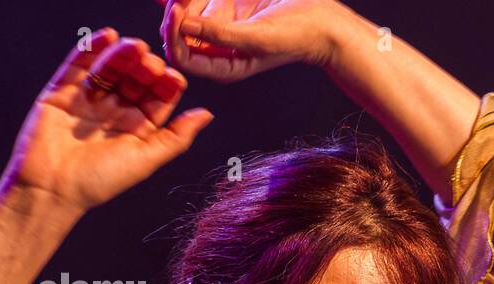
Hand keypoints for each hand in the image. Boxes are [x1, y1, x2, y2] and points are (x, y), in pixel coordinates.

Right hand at [3, 28, 213, 212]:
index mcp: (138, 128)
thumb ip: (177, 137)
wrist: (51, 187)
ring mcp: (88, 99)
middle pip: (134, 80)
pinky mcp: (61, 92)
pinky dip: (91, 48)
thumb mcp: (146, 159)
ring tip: (135, 47)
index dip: (166, 86)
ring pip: (109, 69)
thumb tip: (207, 114)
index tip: (174, 78)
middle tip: (152, 62)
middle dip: (145, 69)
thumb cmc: (100, 180)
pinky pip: (77, 64)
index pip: (158, 99)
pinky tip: (107, 37)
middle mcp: (115, 112)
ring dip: (123, 55)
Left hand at [157, 0, 344, 82]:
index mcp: (223, 65)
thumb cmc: (297, 35)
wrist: (320, 20)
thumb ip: (222, 34)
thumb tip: (185, 25)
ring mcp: (220, 25)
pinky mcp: (225, 7)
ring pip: (185, 12)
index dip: (173, 34)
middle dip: (175, 11)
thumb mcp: (260, 38)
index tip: (178, 10)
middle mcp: (217, 48)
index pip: (182, 56)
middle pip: (178, 32)